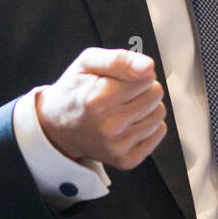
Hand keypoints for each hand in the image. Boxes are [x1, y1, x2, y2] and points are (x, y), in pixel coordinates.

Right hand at [35, 48, 166, 170]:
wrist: (57, 127)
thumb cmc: (75, 91)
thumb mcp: (88, 62)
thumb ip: (120, 59)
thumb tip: (148, 67)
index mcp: (97, 99)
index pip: (147, 77)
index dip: (136, 73)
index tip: (120, 78)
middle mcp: (107, 125)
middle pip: (156, 94)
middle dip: (143, 88)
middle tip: (121, 93)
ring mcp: (117, 145)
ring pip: (159, 113)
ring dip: (146, 106)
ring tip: (124, 107)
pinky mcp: (126, 159)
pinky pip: (159, 132)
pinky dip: (148, 125)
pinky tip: (129, 123)